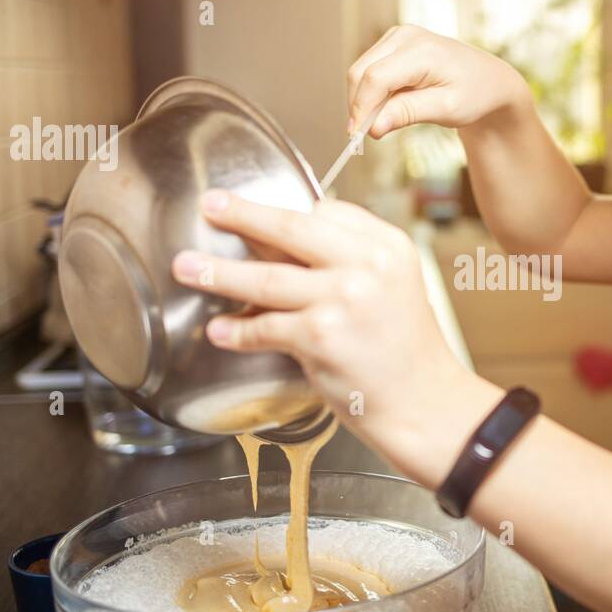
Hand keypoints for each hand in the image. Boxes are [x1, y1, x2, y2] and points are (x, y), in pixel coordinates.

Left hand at [170, 189, 485, 469]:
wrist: (425, 406)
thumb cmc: (405, 351)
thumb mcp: (396, 286)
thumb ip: (353, 260)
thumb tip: (288, 242)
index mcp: (387, 246)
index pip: (328, 211)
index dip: (287, 215)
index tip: (255, 213)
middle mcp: (368, 265)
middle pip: (291, 229)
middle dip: (243, 215)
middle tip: (210, 205)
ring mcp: (344, 299)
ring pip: (266, 277)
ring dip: (219, 272)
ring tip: (187, 267)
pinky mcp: (321, 337)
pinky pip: (265, 327)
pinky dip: (238, 331)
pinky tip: (219, 331)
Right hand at [347, 24, 530, 137]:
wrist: (487, 79)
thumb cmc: (473, 94)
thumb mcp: (446, 109)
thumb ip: (407, 114)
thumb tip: (371, 127)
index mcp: (422, 50)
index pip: (375, 78)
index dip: (362, 109)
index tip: (357, 137)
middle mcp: (405, 36)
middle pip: (360, 73)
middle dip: (359, 106)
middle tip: (368, 135)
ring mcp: (397, 36)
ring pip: (360, 71)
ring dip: (364, 100)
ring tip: (386, 121)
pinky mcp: (393, 43)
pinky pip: (369, 70)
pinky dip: (372, 93)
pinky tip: (390, 107)